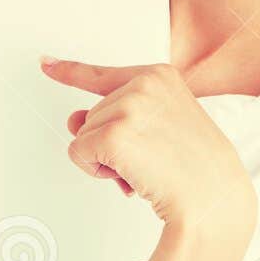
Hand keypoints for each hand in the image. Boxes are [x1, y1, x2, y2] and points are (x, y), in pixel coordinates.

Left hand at [39, 55, 257, 239]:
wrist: (213, 197)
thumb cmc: (195, 167)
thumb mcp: (158, 128)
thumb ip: (115, 117)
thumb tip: (73, 120)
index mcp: (160, 76)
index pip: (103, 74)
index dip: (70, 71)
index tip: (46, 64)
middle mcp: (144, 84)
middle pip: (93, 114)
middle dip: (111, 143)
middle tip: (148, 159)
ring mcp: (129, 107)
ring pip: (83, 134)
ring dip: (105, 159)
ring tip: (144, 167)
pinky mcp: (114, 134)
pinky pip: (79, 152)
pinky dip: (95, 170)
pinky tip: (128, 174)